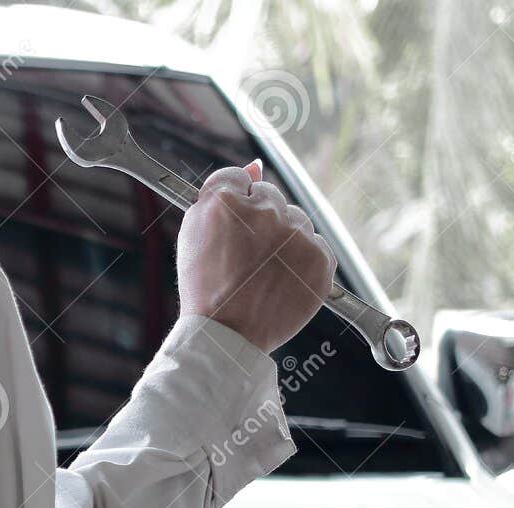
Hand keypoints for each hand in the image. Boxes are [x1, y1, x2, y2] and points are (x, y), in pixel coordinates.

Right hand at [176, 160, 336, 353]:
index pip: (238, 178)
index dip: (234, 203)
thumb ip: (219, 193)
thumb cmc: (205, 289)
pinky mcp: (319, 260)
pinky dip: (302, 262)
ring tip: (263, 273)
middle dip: (261, 220)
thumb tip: (255, 167)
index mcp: (226, 203)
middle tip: (245, 256)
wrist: (227, 335)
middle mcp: (265, 213)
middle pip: (271, 198)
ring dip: (284, 239)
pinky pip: (316, 246)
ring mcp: (296, 236)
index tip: (232, 226)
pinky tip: (281, 281)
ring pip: (296, 221)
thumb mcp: (193, 235)